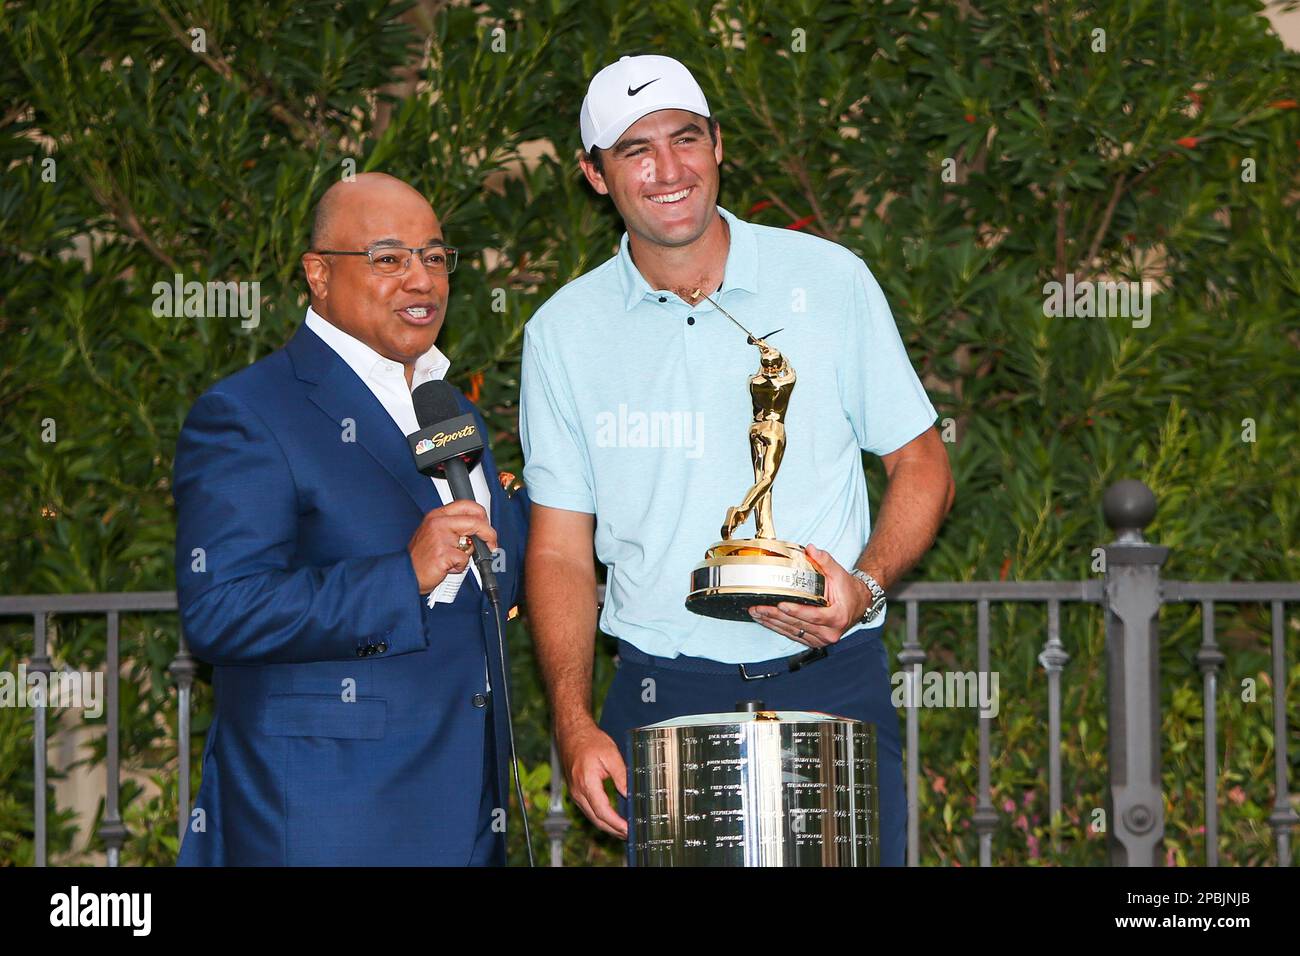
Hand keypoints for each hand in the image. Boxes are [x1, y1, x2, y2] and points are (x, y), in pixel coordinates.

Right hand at [406, 500, 498, 592]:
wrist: (406, 573)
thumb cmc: (421, 557)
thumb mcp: (435, 534)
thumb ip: (455, 528)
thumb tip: (478, 530)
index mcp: (437, 515)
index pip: (467, 505)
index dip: (482, 515)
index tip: (487, 525)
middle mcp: (438, 523)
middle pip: (475, 521)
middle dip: (489, 533)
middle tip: (492, 543)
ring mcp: (440, 538)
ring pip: (471, 542)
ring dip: (468, 555)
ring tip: (453, 559)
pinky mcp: (443, 554)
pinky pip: (464, 560)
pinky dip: (460, 567)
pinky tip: (447, 566)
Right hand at [557, 719, 627, 837]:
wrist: (572, 733)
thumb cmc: (589, 741)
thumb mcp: (611, 755)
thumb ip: (621, 776)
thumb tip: (630, 794)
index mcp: (587, 783)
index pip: (602, 811)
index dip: (616, 824)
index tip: (628, 829)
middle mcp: (578, 791)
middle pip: (596, 819)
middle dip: (613, 830)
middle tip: (629, 835)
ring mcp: (575, 793)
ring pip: (591, 816)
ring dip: (606, 826)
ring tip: (622, 830)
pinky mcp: (576, 791)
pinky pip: (588, 809)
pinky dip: (600, 817)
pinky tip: (610, 818)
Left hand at [748, 544, 873, 648]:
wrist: (857, 604)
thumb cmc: (847, 590)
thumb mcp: (839, 572)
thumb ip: (825, 560)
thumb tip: (810, 549)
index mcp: (837, 617)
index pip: (813, 616)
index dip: (796, 611)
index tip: (780, 605)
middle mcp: (829, 632)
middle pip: (798, 624)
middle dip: (775, 616)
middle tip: (758, 607)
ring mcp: (821, 639)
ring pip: (792, 632)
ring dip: (772, 623)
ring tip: (756, 612)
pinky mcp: (814, 641)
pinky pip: (793, 635)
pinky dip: (777, 627)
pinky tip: (765, 620)